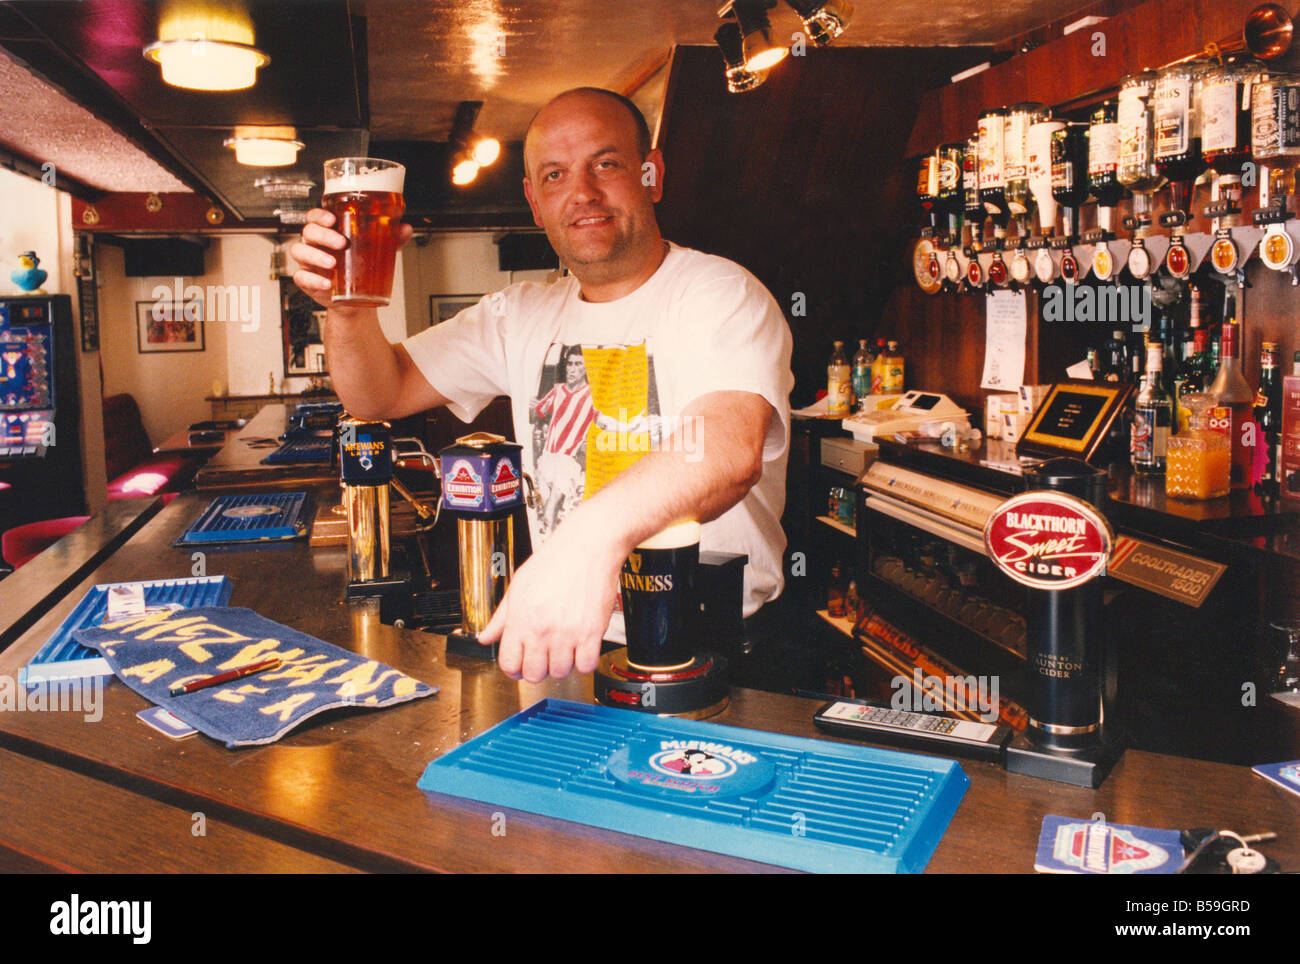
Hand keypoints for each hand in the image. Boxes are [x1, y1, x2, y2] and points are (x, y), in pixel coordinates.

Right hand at [289, 208, 413, 309]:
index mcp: (327, 232)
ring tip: (332, 263)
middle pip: (308, 231)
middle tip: (341, 243)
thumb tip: (405, 228)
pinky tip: (326, 283)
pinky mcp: (307, 281)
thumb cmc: (361, 267)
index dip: (319, 215)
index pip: (315, 216)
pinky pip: (301, 277)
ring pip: (299, 251)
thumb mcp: (376, 250)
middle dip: (323, 235)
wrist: (356, 298)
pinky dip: (312, 279)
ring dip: (315, 255)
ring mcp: (309, 262)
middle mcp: (315, 244)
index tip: (332, 219)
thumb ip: (391, 238)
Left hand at [476, 520, 624, 682]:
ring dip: (562, 664)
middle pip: (534, 674)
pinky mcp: (591, 633)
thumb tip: (485, 637)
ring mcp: (567, 633)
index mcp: (520, 619)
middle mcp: (541, 629)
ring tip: (564, 648)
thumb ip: (501, 617)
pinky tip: (582, 647)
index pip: (509, 664)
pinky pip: (586, 665)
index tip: (521, 666)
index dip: (514, 669)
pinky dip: (584, 661)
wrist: (587, 546)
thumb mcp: (518, 586)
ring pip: (560, 672)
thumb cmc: (554, 561)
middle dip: (538, 669)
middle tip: (544, 657)